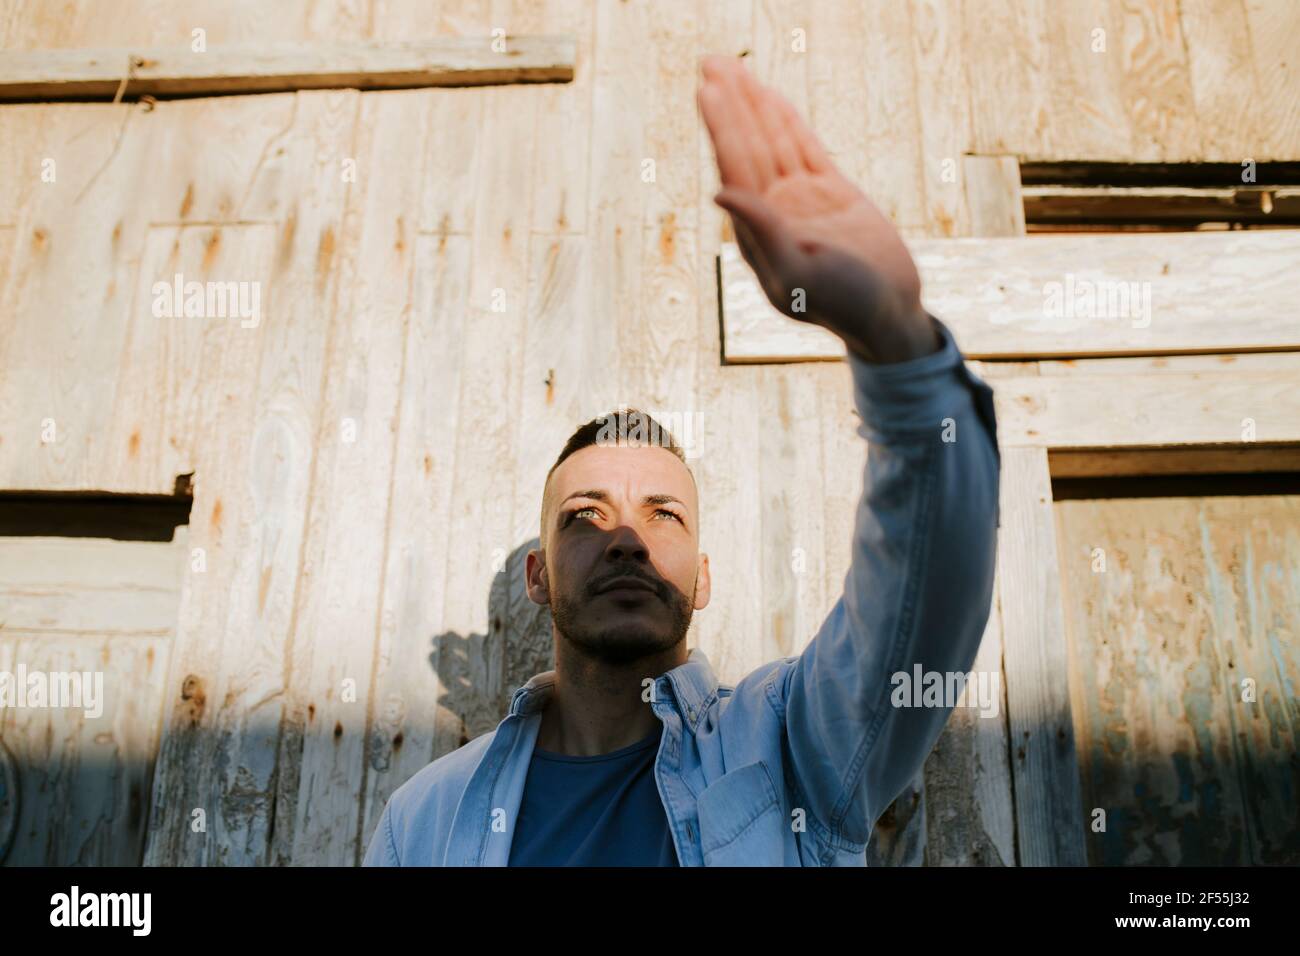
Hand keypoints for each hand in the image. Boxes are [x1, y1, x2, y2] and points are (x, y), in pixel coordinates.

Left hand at [697, 55, 938, 362]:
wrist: (890, 314)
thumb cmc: (843, 305)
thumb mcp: (799, 273)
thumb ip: (763, 232)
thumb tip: (720, 193)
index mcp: (758, 230)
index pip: (736, 166)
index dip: (722, 124)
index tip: (706, 87)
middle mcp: (774, 212)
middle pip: (748, 145)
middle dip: (730, 103)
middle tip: (710, 60)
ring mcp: (803, 201)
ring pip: (774, 141)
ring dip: (753, 105)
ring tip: (731, 68)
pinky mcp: (834, 195)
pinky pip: (805, 149)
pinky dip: (787, 122)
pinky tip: (770, 98)